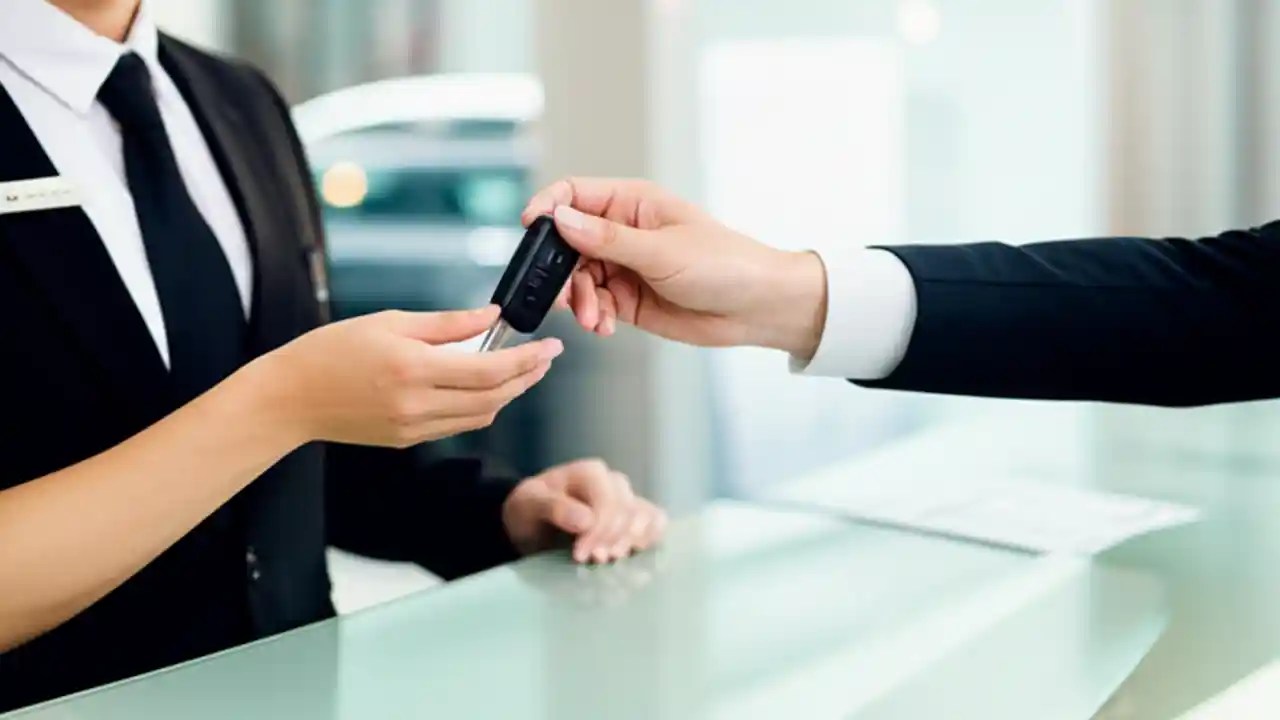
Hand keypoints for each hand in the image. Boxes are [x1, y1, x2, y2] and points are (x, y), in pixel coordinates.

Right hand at [253, 307, 562, 447]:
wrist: (291, 398)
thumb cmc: (333, 351)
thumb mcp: (390, 322)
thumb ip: (447, 324)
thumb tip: (492, 317)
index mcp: (413, 370)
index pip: (490, 370)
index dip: (527, 360)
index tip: (551, 347)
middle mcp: (417, 405)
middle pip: (494, 397)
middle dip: (527, 378)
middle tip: (547, 359)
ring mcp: (413, 429)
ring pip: (481, 416)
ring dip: (508, 395)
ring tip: (523, 371)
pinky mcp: (407, 441)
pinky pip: (457, 425)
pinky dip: (480, 407)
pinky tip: (487, 388)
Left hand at [501, 458, 666, 563]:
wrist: (530, 521)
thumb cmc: (529, 510)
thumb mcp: (529, 505)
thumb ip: (554, 508)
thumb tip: (586, 520)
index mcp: (589, 472)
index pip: (607, 503)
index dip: (598, 532)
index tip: (579, 555)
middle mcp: (612, 482)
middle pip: (628, 513)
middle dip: (612, 541)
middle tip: (593, 561)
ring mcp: (625, 498)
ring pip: (646, 516)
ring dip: (632, 542)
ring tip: (610, 559)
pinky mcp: (633, 516)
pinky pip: (656, 521)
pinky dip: (651, 537)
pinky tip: (635, 553)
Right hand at [522, 178, 828, 358]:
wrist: (756, 308)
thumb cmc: (724, 265)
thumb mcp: (661, 250)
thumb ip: (607, 239)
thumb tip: (561, 220)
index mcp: (632, 203)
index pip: (574, 194)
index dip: (548, 208)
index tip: (530, 229)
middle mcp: (622, 232)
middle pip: (566, 243)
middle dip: (562, 272)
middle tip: (568, 295)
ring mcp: (624, 266)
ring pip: (576, 279)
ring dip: (578, 301)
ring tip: (596, 319)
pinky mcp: (628, 299)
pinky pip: (593, 305)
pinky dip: (593, 317)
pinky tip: (605, 327)